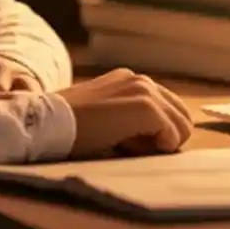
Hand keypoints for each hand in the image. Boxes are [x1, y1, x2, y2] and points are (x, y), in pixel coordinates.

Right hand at [55, 68, 193, 157]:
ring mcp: (144, 91)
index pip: (166, 106)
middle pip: (181, 114)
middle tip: (133, 148)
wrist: (47, 124)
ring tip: (130, 147)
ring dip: (162, 143)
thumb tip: (160, 140)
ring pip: (182, 124)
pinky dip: (160, 147)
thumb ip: (130, 120)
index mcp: (129, 80)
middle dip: (165, 136)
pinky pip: (173, 134)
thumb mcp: (105, 116)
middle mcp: (140, 80)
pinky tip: (132, 148)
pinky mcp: (145, 107)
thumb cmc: (70, 127)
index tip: (130, 143)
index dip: (156, 131)